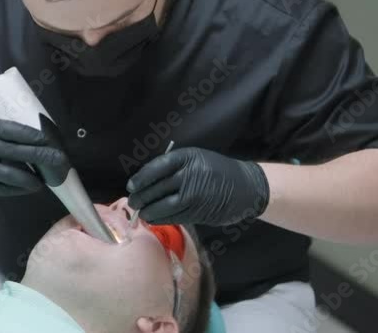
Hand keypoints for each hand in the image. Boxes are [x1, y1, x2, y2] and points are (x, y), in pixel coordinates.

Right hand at [0, 119, 67, 198]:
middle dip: (45, 157)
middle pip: (22, 152)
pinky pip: (7, 189)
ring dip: (35, 179)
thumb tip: (38, 143)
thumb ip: (5, 136)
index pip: (18, 131)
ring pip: (17, 175)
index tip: (51, 141)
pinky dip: (21, 189)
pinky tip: (30, 187)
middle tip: (61, 161)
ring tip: (45, 180)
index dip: (37, 137)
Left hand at [126, 147, 269, 225]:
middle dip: (141, 197)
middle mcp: (190, 175)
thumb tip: (144, 181)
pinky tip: (154, 218)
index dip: (141, 179)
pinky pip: (174, 217)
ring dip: (149, 211)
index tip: (131, 186)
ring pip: (163, 206)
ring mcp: (195, 195)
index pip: (156, 168)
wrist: (246, 186)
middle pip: (157, 188)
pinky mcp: (199, 212)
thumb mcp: (195, 159)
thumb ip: (172, 167)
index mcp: (187, 158)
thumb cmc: (215, 170)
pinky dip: (161, 219)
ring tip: (141, 212)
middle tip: (132, 202)